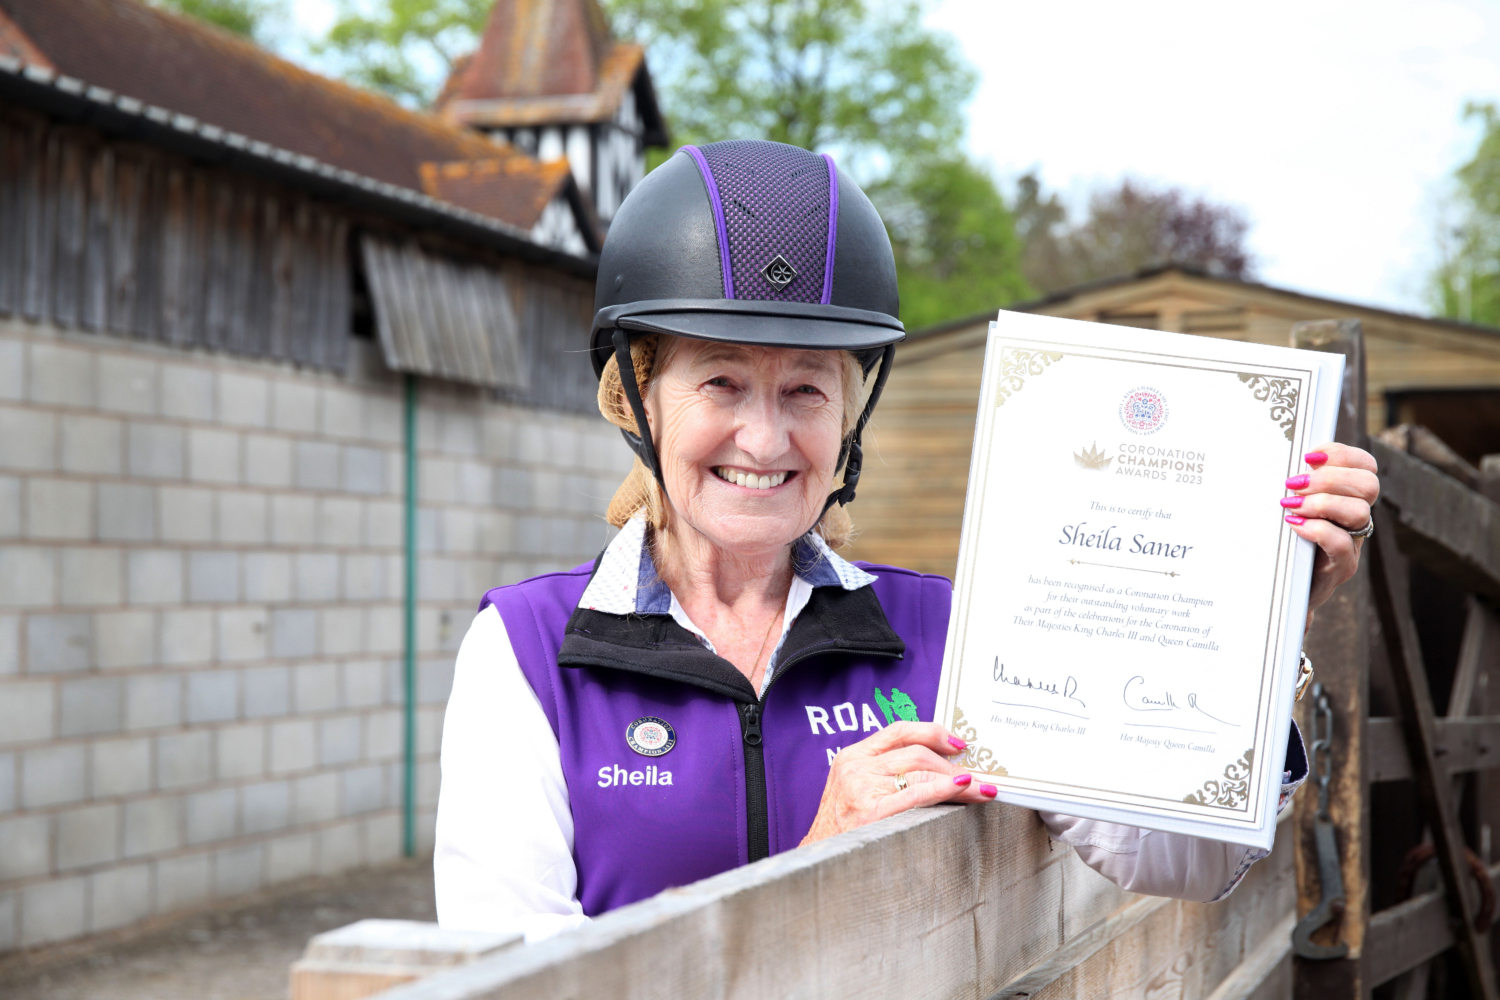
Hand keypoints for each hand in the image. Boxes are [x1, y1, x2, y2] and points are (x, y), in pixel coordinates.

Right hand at [799, 721, 996, 845]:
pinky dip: (945, 789)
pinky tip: (964, 790)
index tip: (959, 744)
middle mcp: (856, 767)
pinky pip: (918, 793)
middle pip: (917, 752)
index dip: (933, 733)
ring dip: (958, 779)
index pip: (899, 731)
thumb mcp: (856, 789)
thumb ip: (886, 772)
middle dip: (953, 765)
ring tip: (982, 789)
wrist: (820, 861)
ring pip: (922, 771)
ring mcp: (862, 788)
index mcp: (852, 756)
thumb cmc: (844, 830)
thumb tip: (938, 766)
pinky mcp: (872, 812)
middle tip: (979, 777)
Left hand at [1281, 443, 1379, 629]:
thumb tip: (1279, 457)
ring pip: (1358, 512)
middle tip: (1295, 483)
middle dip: (1329, 477)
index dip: (1341, 454)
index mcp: (1348, 498)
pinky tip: (1295, 525)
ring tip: (1292, 506)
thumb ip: (1295, 485)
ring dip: (1321, 502)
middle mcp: (1355, 519)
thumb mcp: (1290, 508)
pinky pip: (1341, 544)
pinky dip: (1316, 529)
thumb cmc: (1284, 542)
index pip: (1365, 466)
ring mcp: (1353, 545)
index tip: (1309, 455)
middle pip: (1368, 484)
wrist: (1283, 591)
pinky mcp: (1340, 568)